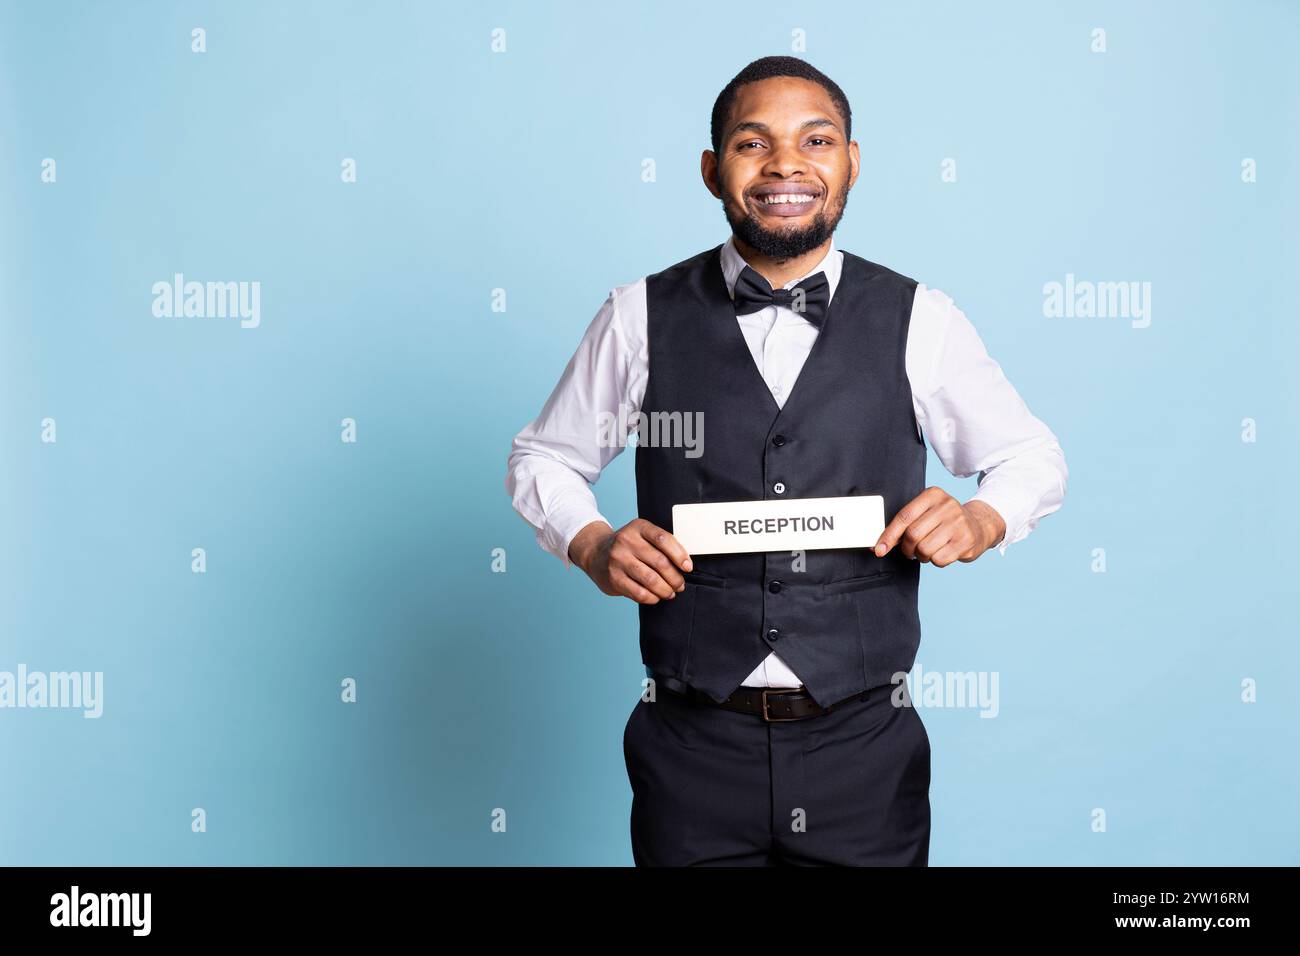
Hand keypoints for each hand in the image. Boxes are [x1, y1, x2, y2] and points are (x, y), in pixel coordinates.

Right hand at [568, 519, 693, 602]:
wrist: (595, 552)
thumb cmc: (628, 546)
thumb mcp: (641, 536)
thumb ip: (660, 545)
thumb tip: (685, 565)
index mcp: (638, 527)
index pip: (663, 539)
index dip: (679, 555)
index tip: (688, 567)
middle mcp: (626, 541)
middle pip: (660, 562)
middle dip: (675, 577)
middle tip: (680, 585)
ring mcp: (618, 560)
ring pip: (651, 579)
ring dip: (665, 590)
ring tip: (671, 593)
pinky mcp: (613, 578)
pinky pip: (639, 592)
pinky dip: (652, 597)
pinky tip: (656, 597)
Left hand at [872, 488, 1005, 566]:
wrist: (978, 526)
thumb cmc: (944, 522)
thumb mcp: (926, 513)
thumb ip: (904, 525)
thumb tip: (879, 546)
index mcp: (933, 495)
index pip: (904, 516)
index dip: (888, 535)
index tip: (879, 549)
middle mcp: (947, 506)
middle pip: (912, 535)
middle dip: (907, 548)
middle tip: (911, 550)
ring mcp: (959, 523)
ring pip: (924, 550)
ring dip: (921, 556)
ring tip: (929, 550)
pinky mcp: (966, 541)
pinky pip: (939, 560)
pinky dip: (935, 561)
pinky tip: (942, 552)